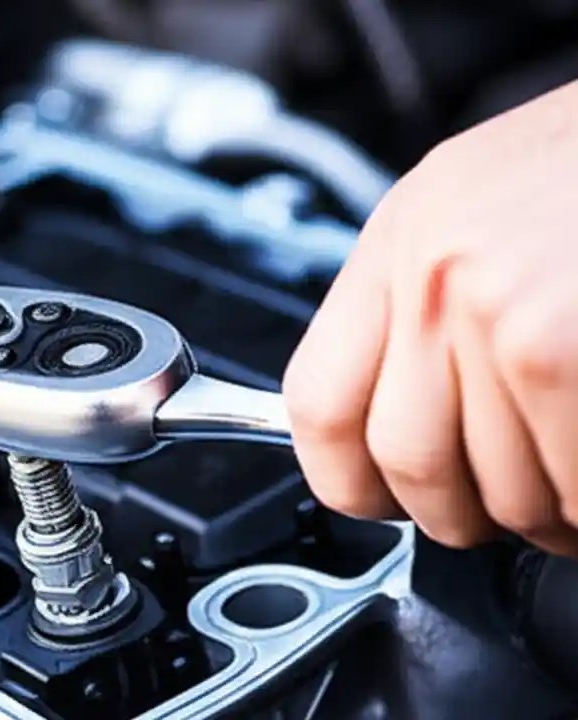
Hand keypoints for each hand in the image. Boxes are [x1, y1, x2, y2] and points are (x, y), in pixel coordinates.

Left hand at [283, 79, 577, 556]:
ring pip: (495, 487)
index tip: (379, 499)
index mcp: (401, 240)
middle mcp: (434, 276)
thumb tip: (395, 414)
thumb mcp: (473, 210)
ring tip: (568, 484)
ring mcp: (496, 312)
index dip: (347, 480)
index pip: (318, 403)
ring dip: (542, 514)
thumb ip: (423, 305)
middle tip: (501, 510)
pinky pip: (567, 484)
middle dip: (459, 514)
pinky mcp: (554, 349)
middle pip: (405, 460)